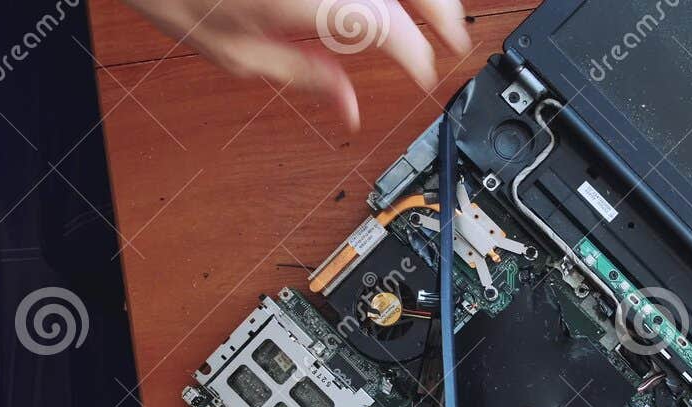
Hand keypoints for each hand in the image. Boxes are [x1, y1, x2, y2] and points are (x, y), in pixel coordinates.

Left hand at [123, 0, 470, 127]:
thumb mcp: (238, 55)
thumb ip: (307, 76)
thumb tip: (349, 110)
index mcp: (307, 2)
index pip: (388, 27)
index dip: (418, 55)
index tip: (426, 73)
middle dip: (442, 12)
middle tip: (452, 41)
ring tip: (432, 15)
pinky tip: (390, 4)